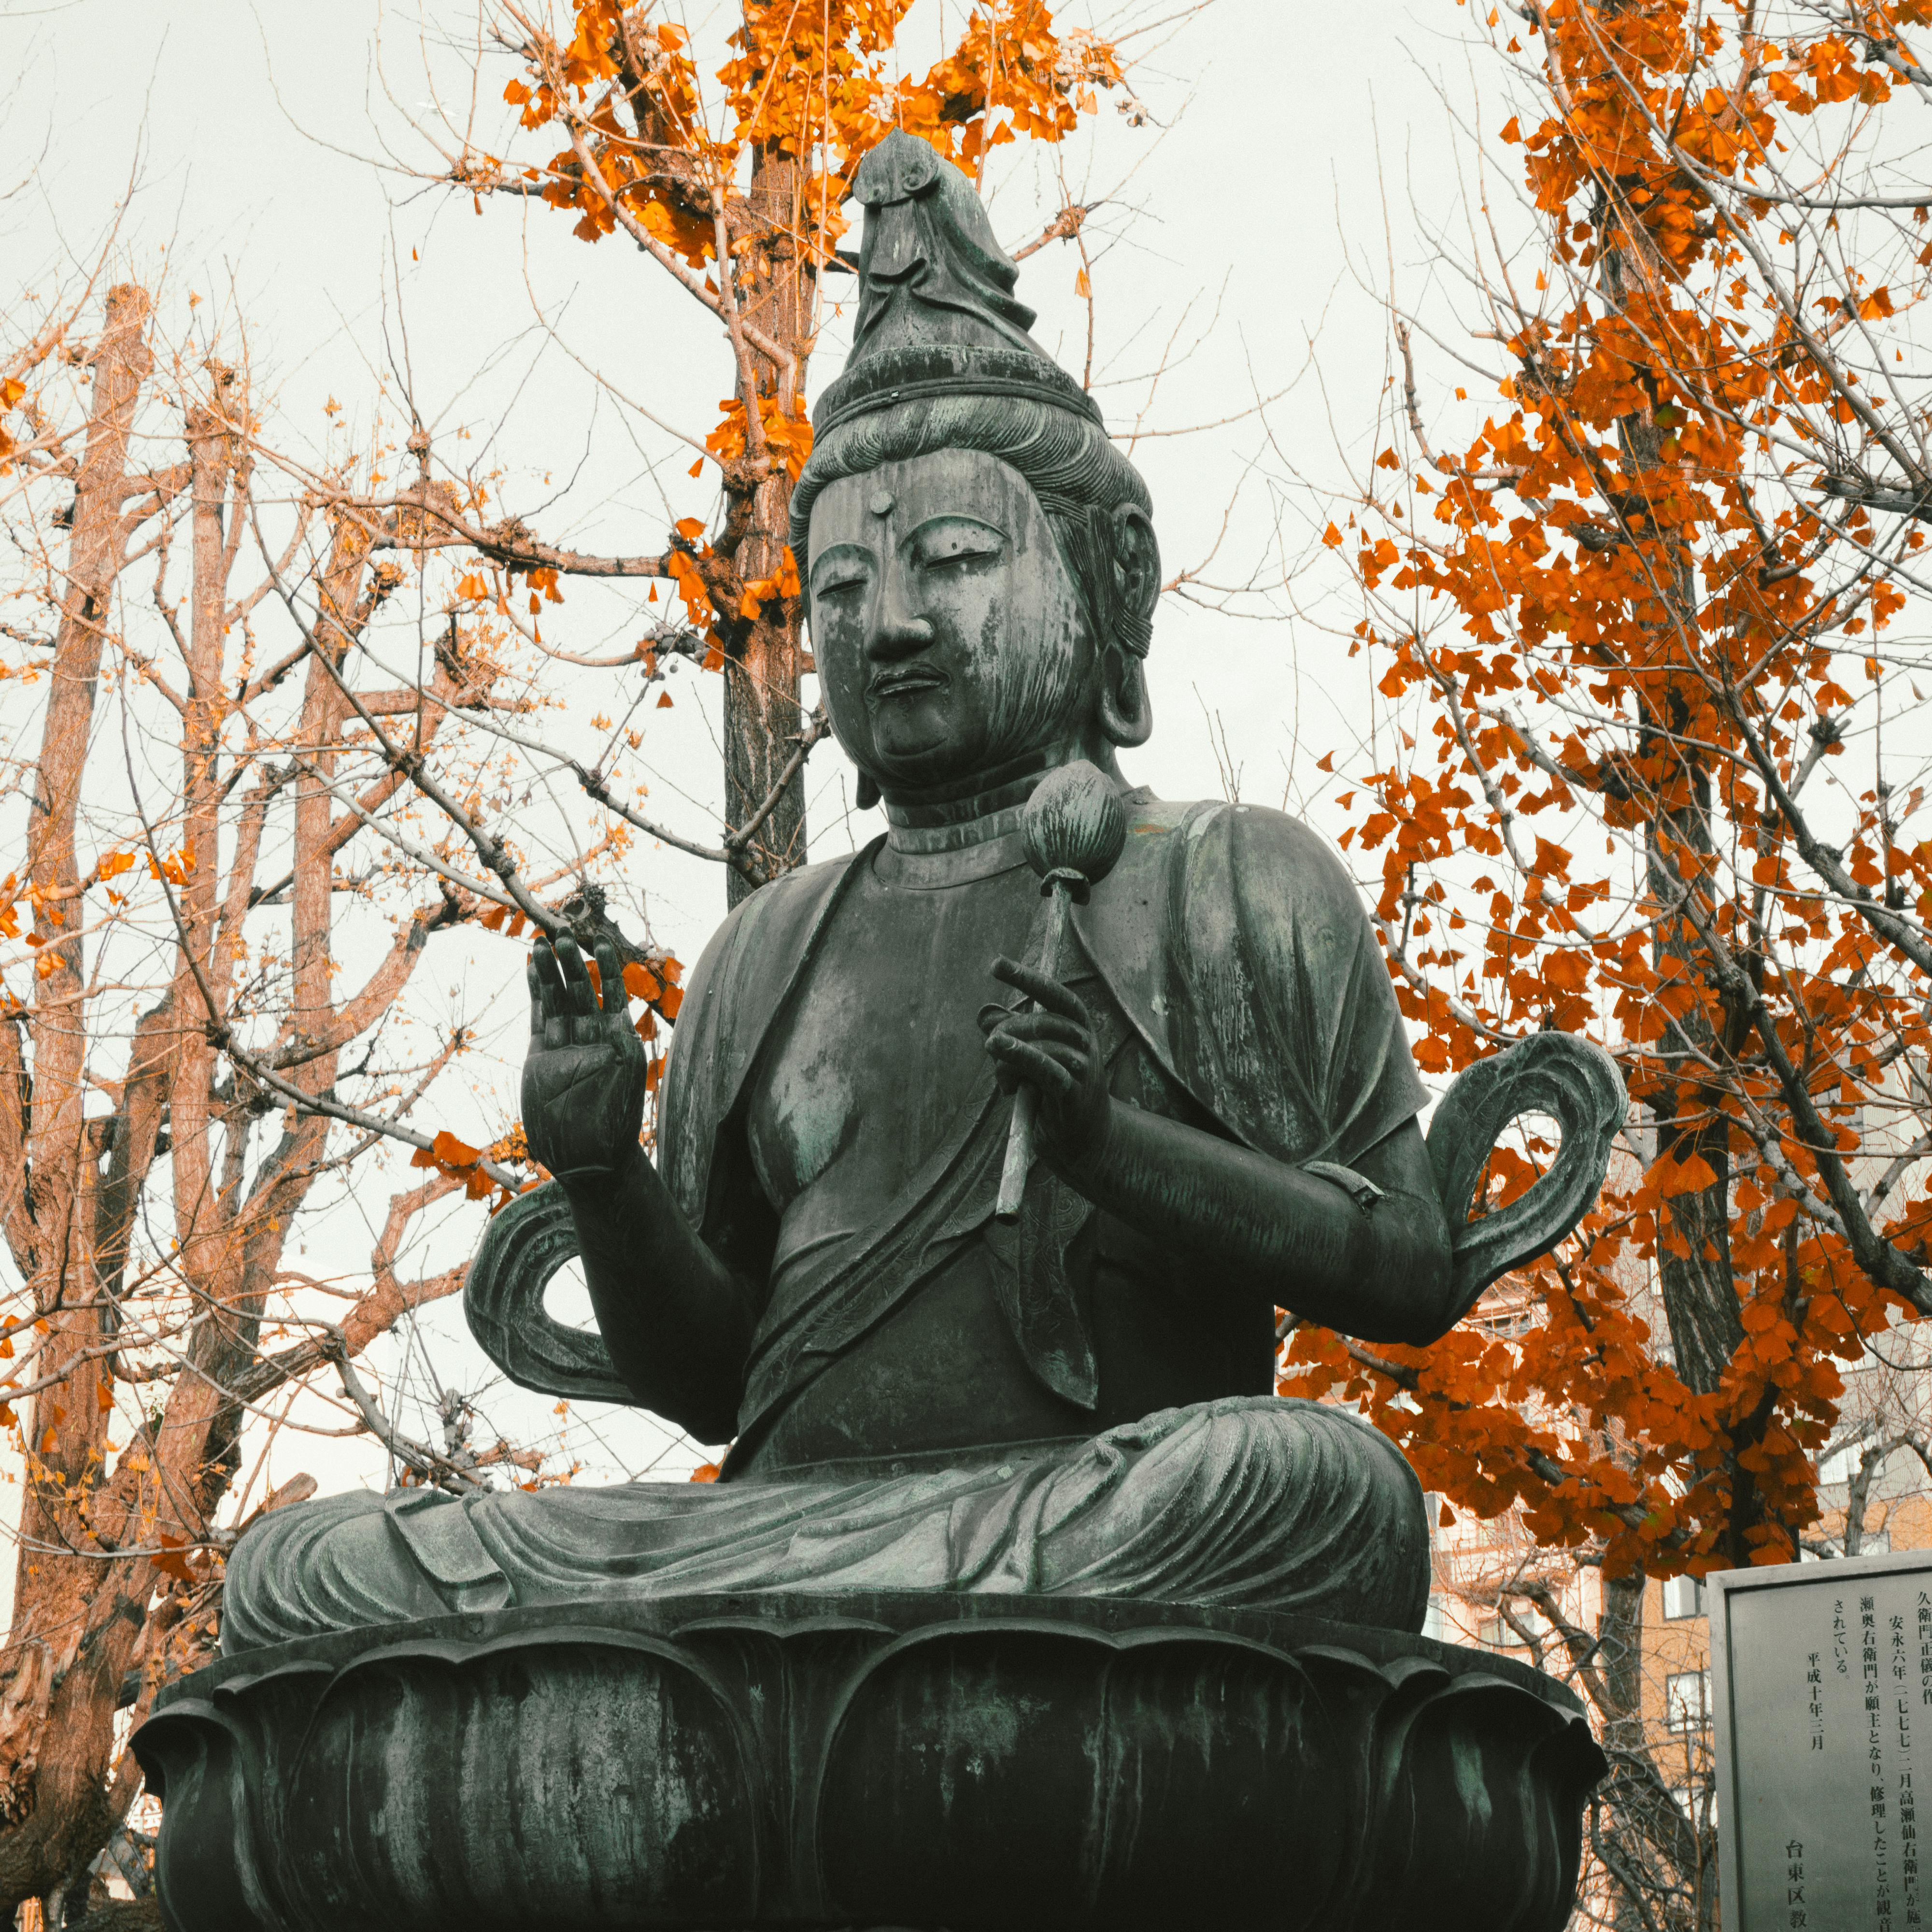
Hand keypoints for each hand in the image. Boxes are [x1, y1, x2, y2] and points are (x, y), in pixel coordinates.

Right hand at [521, 936, 648, 1184]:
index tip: (601, 942)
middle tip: (563, 934)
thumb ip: (622, 1046)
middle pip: (580, 991)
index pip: (611, 994)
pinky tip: (532, 971)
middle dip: (572, 963)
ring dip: (550, 973)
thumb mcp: (626, 1078)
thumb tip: (618, 1020)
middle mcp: (591, 1038)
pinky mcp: (540, 1057)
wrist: (587, 1156)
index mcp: (616, 1038)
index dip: (606, 968)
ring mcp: (564, 1046)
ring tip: (542, 944)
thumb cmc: (614, 1120)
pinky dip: (536, 995)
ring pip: (557, 1000)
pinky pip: (539, 1019)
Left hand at [981, 956, 1111, 1172]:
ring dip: (1009, 1058)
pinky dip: (1022, 1060)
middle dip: (1006, 1032)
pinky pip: (1046, 1069)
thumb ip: (1008, 1034)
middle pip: (1039, 1021)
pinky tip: (1001, 1059)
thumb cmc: (1054, 1092)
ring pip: (1040, 1045)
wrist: (1083, 1138)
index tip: (995, 964)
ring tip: (1005, 1081)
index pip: (1054, 993)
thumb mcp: (1030, 1058)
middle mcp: (1084, 1040)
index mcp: (1077, 1026)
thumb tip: (983, 1014)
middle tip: (992, 1049)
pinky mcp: (1075, 1093)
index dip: (1026, 977)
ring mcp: (1083, 1066)